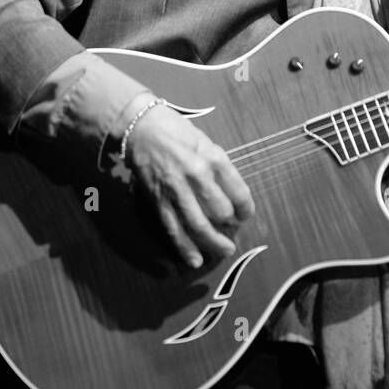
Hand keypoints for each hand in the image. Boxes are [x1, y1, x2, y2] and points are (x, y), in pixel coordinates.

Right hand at [125, 104, 253, 267]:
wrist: (142, 129)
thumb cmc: (178, 133)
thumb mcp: (207, 144)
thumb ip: (221, 170)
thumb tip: (234, 197)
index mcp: (214, 158)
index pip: (239, 192)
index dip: (246, 209)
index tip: (245, 214)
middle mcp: (197, 175)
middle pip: (221, 212)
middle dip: (230, 226)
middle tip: (233, 229)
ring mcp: (176, 190)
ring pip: (199, 226)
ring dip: (214, 243)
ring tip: (225, 250)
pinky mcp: (159, 201)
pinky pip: (174, 229)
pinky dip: (185, 248)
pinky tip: (195, 259)